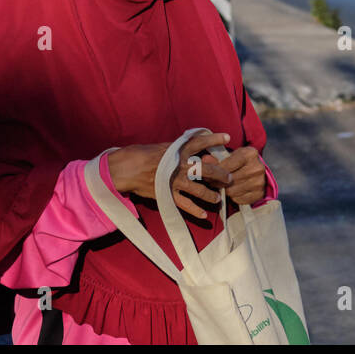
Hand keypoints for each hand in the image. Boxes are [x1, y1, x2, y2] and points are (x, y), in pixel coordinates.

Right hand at [108, 132, 233, 219]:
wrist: (125, 169)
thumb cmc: (143, 154)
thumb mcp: (164, 147)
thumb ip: (182, 150)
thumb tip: (203, 155)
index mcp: (178, 150)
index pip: (201, 142)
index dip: (215, 139)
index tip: (228, 138)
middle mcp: (181, 166)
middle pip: (207, 170)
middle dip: (221, 175)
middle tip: (230, 179)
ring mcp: (175, 181)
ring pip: (200, 190)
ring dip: (211, 195)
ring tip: (218, 199)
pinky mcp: (168, 194)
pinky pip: (185, 205)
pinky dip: (196, 211)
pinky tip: (204, 215)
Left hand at [212, 145, 266, 206]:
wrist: (257, 169)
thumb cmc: (240, 161)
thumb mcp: (230, 155)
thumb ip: (216, 158)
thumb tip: (204, 160)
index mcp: (250, 154)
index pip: (228, 165)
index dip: (215, 170)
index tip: (208, 173)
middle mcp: (257, 168)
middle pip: (229, 180)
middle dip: (217, 182)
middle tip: (211, 181)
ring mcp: (259, 182)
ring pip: (232, 191)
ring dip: (225, 190)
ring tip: (222, 186)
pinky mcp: (259, 194)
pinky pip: (238, 199)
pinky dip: (233, 196)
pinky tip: (233, 190)